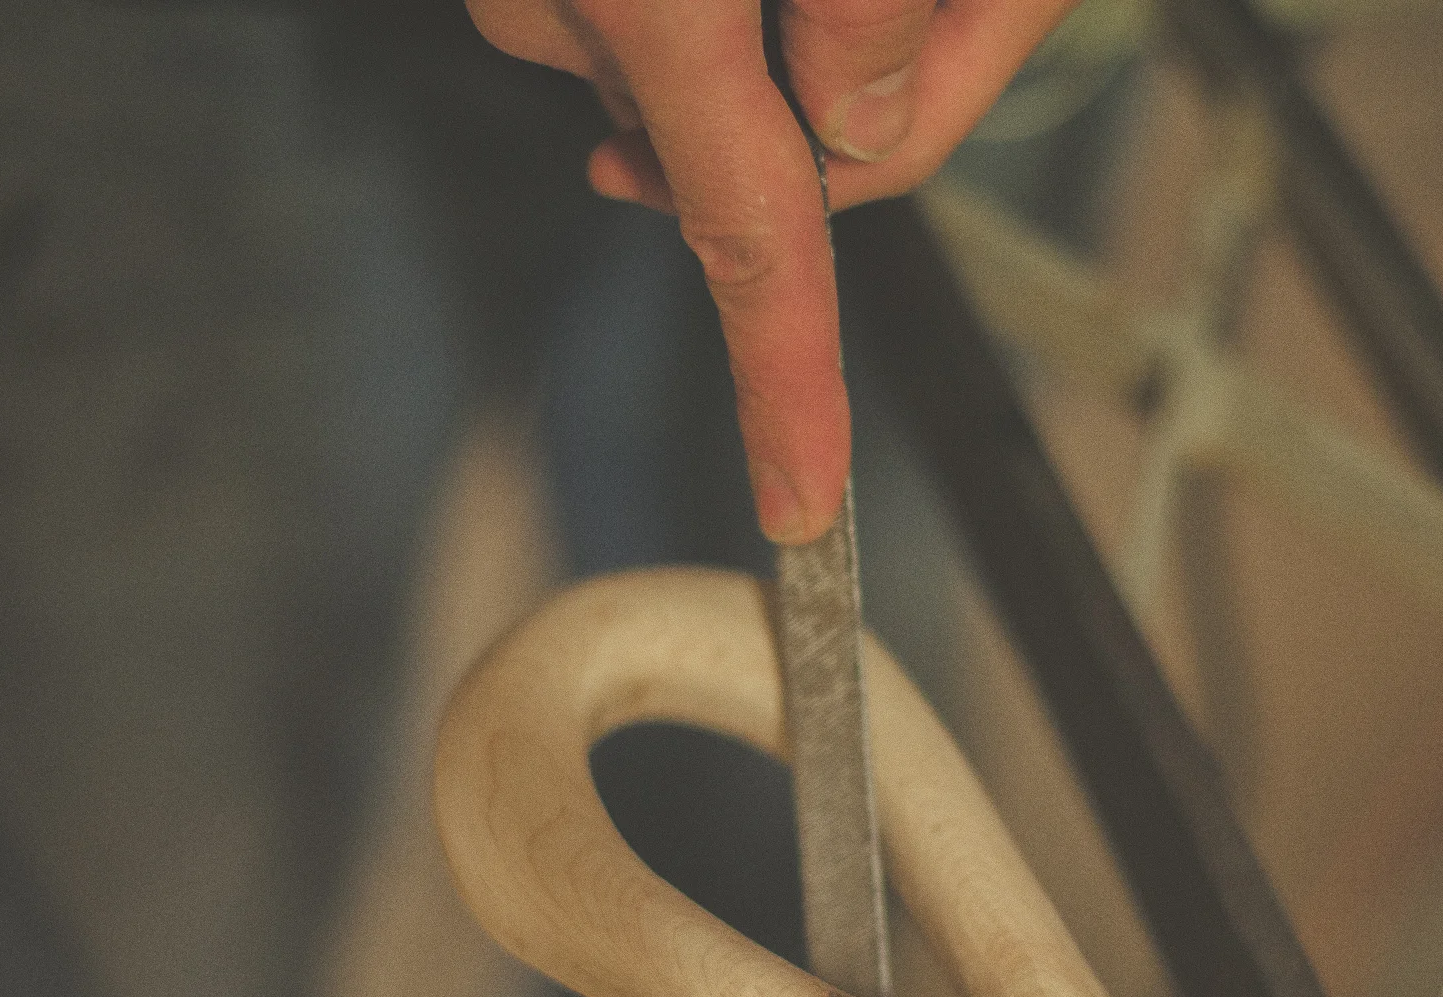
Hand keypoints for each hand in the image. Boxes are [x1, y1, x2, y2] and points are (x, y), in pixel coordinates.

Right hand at [467, 0, 1080, 542]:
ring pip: (687, 76)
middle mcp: (567, 6)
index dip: (788, 392)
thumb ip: (874, 16)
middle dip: (822, 102)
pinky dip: (693, 0)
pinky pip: (633, 18)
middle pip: (738, 152)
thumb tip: (860, 129)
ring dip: (754, 30)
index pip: (755, 245)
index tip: (800, 501)